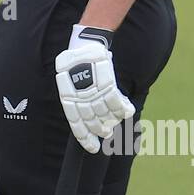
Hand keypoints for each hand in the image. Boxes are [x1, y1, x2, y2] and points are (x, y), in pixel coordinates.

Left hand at [53, 26, 134, 152]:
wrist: (84, 45)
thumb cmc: (74, 63)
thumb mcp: (66, 83)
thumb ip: (75, 99)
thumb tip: (86, 116)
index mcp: (69, 100)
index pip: (77, 126)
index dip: (86, 139)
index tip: (93, 149)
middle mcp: (82, 100)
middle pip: (95, 124)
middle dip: (101, 131)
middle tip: (106, 132)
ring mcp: (96, 94)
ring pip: (108, 116)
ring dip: (113, 120)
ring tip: (115, 119)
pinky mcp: (108, 86)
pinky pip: (119, 105)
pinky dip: (125, 109)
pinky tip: (127, 109)